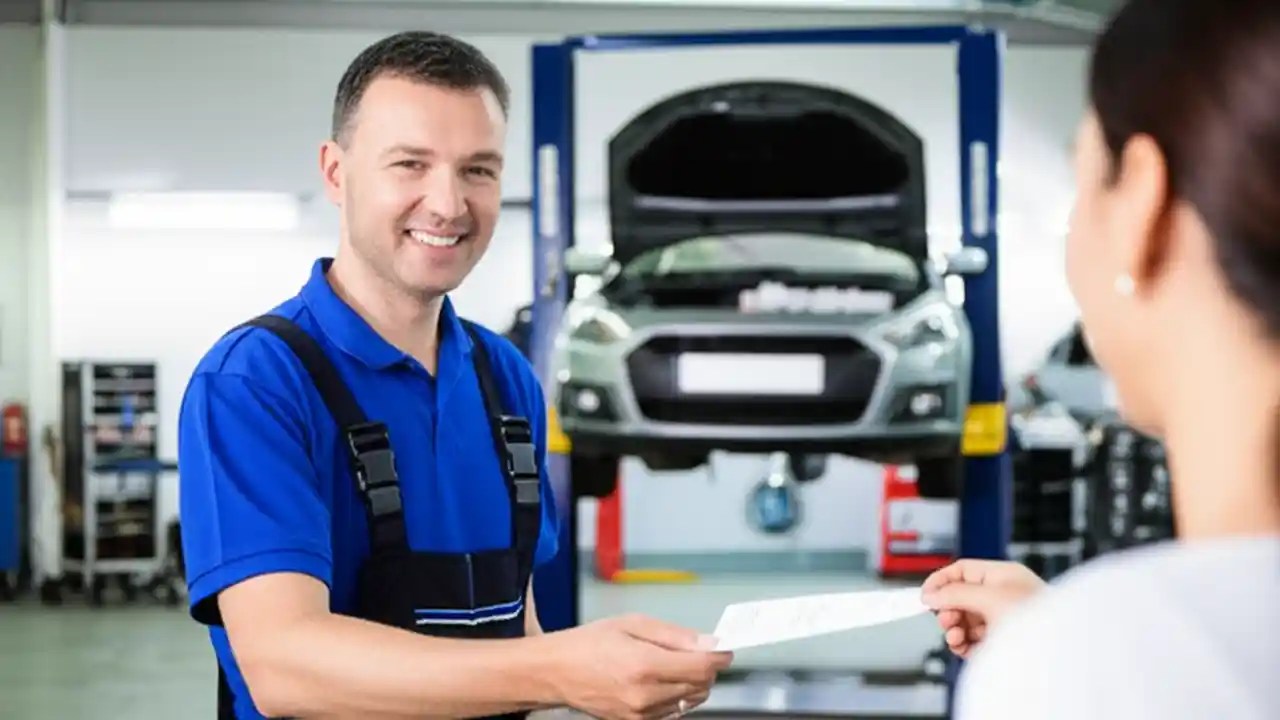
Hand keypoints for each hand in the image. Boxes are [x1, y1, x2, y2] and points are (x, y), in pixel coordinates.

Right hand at [548, 613, 732, 719]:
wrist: (556, 672)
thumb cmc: (589, 643)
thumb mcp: (631, 624)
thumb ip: (674, 635)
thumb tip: (709, 642)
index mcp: (645, 665)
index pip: (702, 668)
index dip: (719, 657)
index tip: (724, 650)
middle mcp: (645, 695)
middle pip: (700, 687)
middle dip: (706, 669)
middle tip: (696, 653)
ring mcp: (640, 715)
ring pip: (689, 702)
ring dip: (692, 683)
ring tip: (674, 665)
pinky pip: (672, 712)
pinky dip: (676, 697)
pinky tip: (660, 682)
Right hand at [920, 559, 1045, 657]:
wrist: (1062, 650)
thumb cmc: (1039, 617)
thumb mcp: (990, 597)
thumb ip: (956, 594)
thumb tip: (932, 595)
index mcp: (1003, 577)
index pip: (963, 571)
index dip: (941, 580)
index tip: (925, 594)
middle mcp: (1002, 597)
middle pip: (960, 598)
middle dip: (948, 610)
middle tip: (945, 619)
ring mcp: (1001, 621)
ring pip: (965, 622)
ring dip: (954, 629)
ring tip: (954, 636)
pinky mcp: (1000, 644)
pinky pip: (972, 641)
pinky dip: (962, 644)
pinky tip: (960, 646)